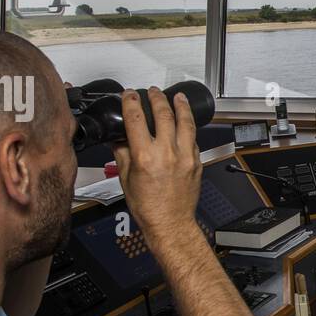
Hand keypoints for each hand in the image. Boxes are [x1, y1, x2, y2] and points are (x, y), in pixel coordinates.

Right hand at [111, 87, 201, 247]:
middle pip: (164, 114)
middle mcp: (167, 154)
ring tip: (178, 96)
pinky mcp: (196, 162)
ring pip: (185, 122)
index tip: (130, 95)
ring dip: (181, 106)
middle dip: (157, 98)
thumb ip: (122, 153)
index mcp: (145, 157)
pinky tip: (186, 122)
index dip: (131, 102)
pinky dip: (188, 127)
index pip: (136, 118)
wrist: (170, 223)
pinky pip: (193, 138)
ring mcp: (185, 157)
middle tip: (153, 92)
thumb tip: (119, 138)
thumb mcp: (125, 178)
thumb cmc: (149, 207)